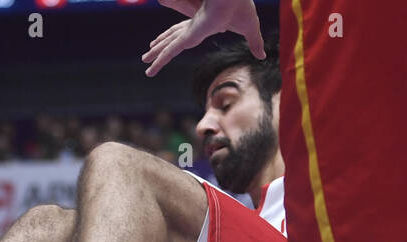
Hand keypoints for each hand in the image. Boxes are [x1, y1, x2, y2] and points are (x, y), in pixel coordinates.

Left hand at [143, 0, 263, 76]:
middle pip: (172, 37)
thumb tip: (263, 55)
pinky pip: (170, 51)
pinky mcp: (188, 36)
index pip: (185, 32)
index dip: (175, 37)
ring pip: (168, 45)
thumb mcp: (250, 30)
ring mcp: (189, 31)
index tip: (167, 41)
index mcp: (205, 23)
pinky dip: (160, 61)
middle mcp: (193, 26)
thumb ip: (254, 43)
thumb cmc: (242, 7)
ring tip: (144, 61)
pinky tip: (151, 70)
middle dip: (160, 45)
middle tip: (148, 52)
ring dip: (156, 55)